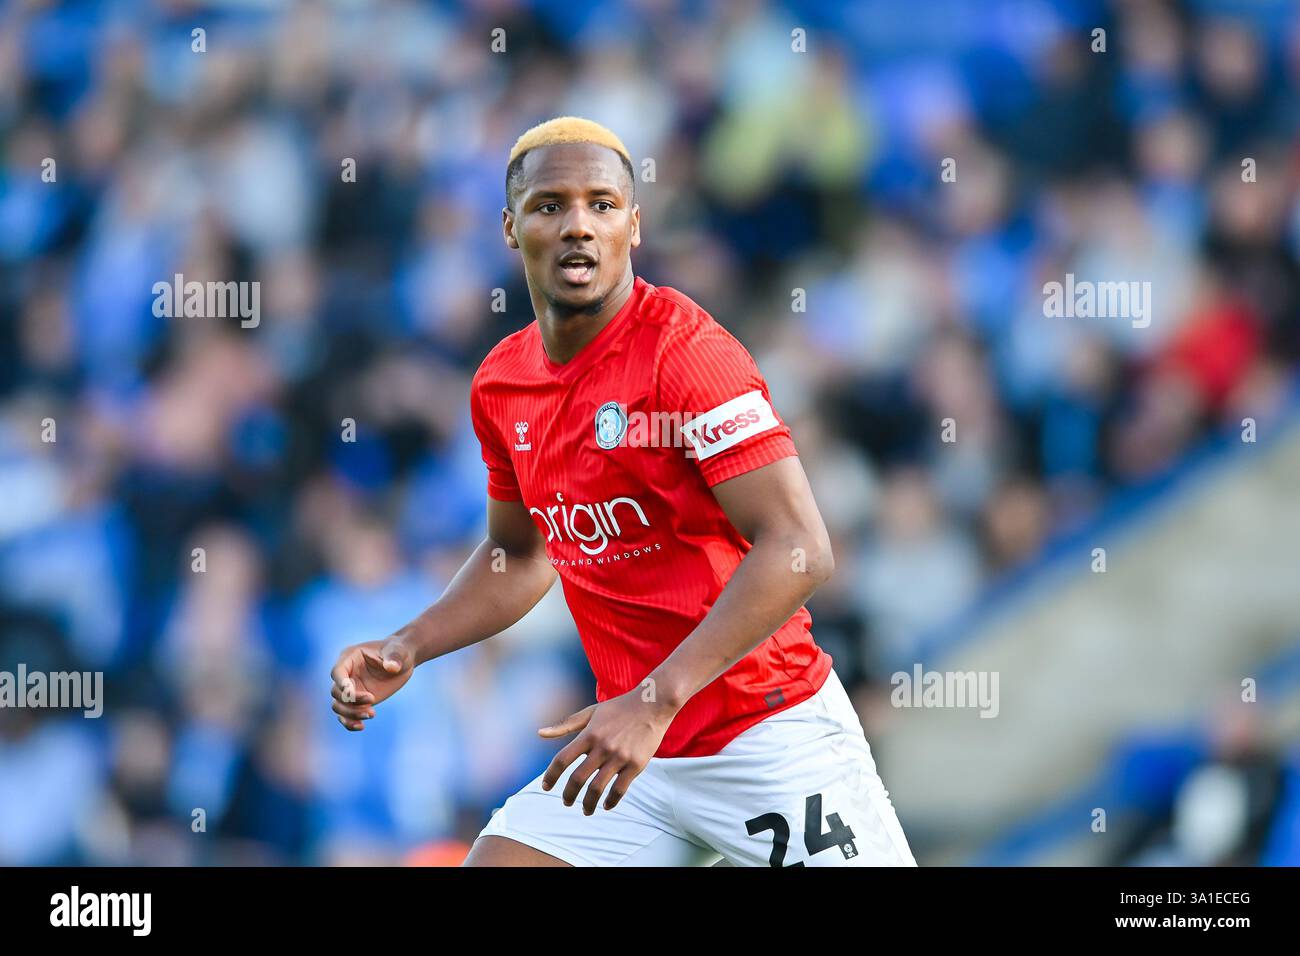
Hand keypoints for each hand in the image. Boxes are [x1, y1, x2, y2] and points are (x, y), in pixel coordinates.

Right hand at [330, 637, 415, 730]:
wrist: (403, 662)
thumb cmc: (399, 651)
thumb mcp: (398, 651)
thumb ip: (394, 657)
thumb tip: (392, 667)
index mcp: (350, 657)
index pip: (337, 672)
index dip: (342, 684)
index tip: (352, 693)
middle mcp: (346, 674)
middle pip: (335, 691)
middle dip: (351, 700)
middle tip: (372, 700)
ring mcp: (350, 688)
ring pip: (338, 705)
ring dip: (350, 713)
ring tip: (372, 714)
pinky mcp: (357, 701)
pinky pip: (345, 715)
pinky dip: (349, 722)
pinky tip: (362, 726)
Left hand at [538, 687, 678, 814]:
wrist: (652, 704)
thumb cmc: (619, 708)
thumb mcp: (591, 712)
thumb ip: (565, 725)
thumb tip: (539, 734)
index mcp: (589, 734)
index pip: (562, 759)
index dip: (551, 776)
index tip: (546, 786)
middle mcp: (602, 747)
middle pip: (577, 779)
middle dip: (568, 795)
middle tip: (566, 802)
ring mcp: (620, 757)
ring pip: (597, 788)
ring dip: (588, 804)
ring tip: (585, 810)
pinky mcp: (636, 765)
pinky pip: (620, 790)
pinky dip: (611, 801)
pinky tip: (606, 805)